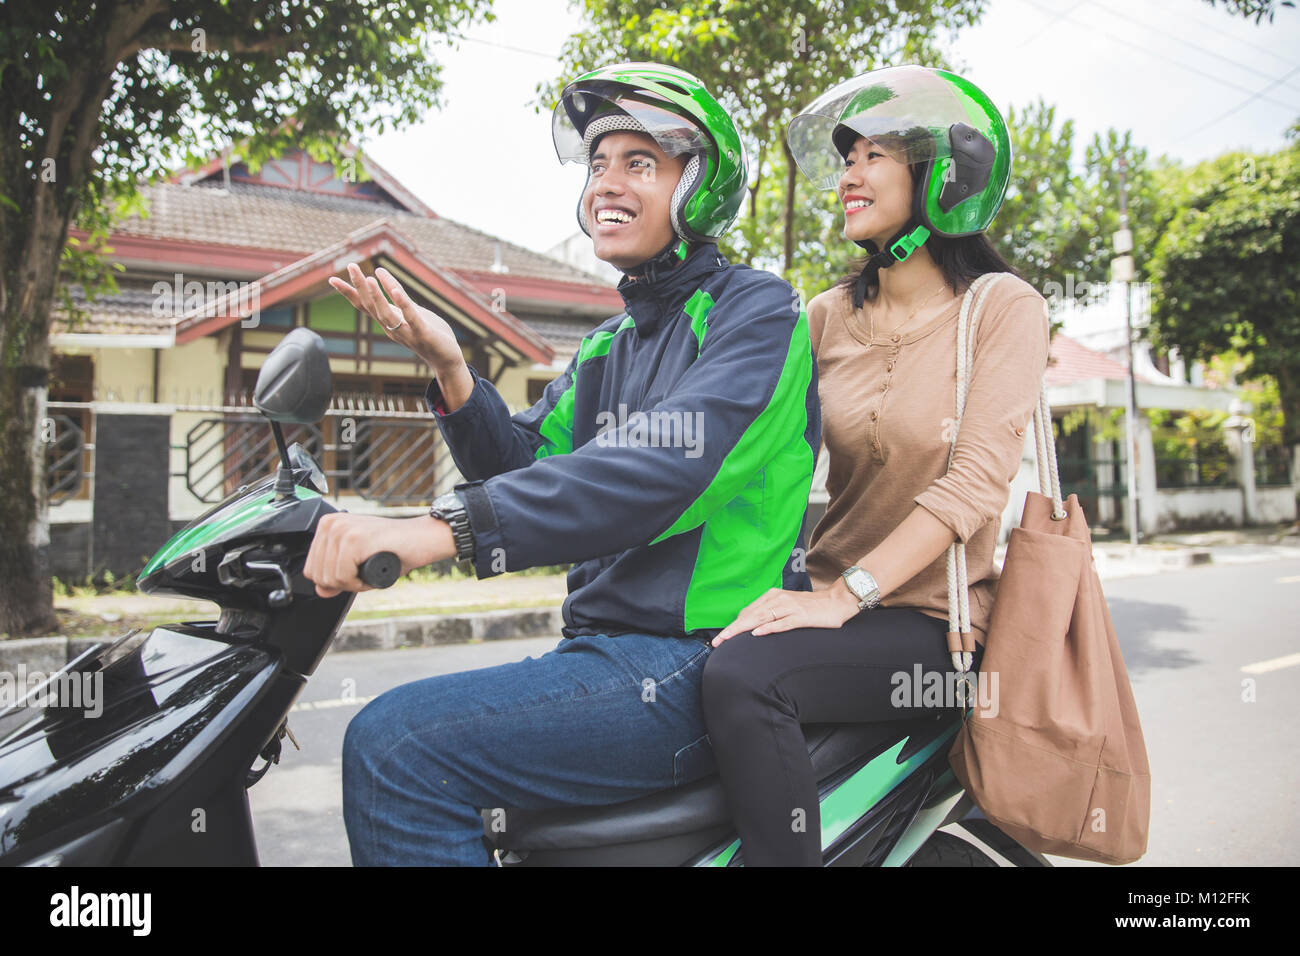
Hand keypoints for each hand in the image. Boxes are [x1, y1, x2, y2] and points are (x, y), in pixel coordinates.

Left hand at [303, 513, 455, 597]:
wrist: (422, 539)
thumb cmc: (394, 549)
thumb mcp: (357, 564)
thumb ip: (336, 576)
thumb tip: (320, 590)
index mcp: (328, 525)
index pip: (310, 568)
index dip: (333, 580)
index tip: (355, 572)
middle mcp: (331, 524)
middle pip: (317, 575)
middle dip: (342, 583)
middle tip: (365, 573)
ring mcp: (342, 530)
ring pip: (329, 578)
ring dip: (352, 584)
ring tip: (371, 571)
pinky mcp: (354, 539)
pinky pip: (343, 577)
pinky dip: (359, 583)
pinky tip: (372, 573)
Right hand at [329, 263, 461, 372]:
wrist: (445, 359)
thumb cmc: (427, 333)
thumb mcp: (409, 310)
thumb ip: (396, 294)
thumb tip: (380, 272)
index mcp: (387, 321)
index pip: (364, 305)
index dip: (348, 292)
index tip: (331, 279)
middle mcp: (392, 328)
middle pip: (371, 306)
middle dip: (360, 286)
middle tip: (350, 266)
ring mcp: (406, 333)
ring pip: (387, 314)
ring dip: (377, 297)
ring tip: (369, 278)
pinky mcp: (423, 334)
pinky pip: (411, 318)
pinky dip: (403, 305)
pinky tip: (395, 291)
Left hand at [711, 582, 861, 645]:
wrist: (837, 601)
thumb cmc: (812, 607)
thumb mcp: (788, 607)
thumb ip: (771, 614)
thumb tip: (753, 626)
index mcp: (773, 596)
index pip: (748, 612)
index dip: (733, 625)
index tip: (720, 638)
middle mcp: (778, 599)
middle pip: (750, 615)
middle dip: (732, 629)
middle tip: (718, 641)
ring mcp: (790, 607)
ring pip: (761, 618)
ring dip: (743, 629)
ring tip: (728, 638)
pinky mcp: (801, 617)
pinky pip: (782, 623)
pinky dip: (768, 628)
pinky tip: (757, 633)